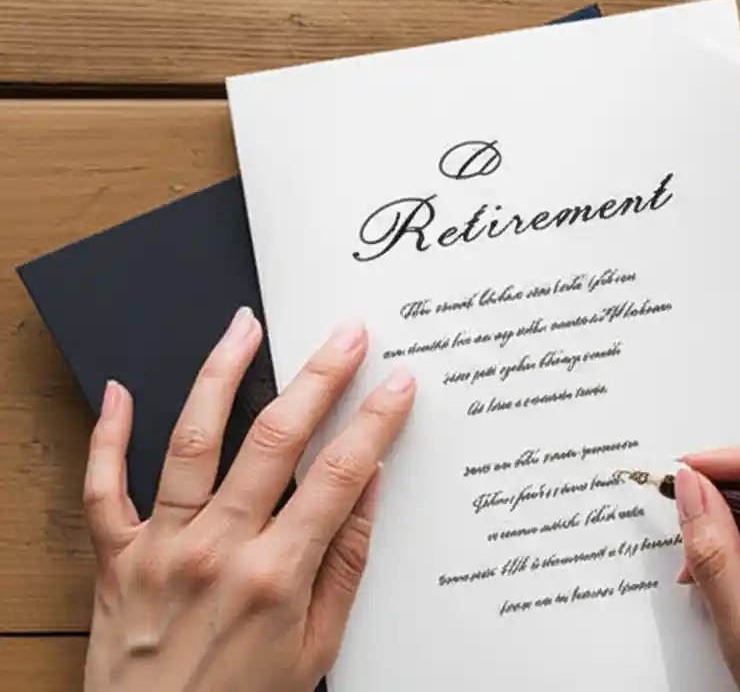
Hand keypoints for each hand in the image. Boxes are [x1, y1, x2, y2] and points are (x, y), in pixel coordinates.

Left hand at [82, 307, 414, 691]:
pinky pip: (102, 487)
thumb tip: (368, 491)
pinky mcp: (116, 558)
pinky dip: (107, 436)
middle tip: (345, 334)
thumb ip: (344, 565)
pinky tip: (122, 392)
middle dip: (318, 377)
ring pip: (193, 439)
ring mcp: (161, 547)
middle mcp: (217, 548)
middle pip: (275, 439)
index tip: (398, 384)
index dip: (375, 421)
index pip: (339, 475)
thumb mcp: (317, 649)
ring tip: (245, 327)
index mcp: (277, 575)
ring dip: (222, 375)